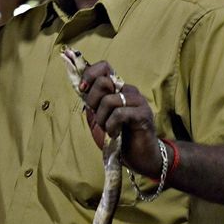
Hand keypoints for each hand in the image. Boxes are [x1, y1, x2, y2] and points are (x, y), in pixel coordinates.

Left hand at [79, 60, 162, 177]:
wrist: (139, 157)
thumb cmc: (119, 137)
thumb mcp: (99, 118)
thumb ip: (92, 102)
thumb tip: (80, 85)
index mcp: (118, 88)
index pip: (104, 66)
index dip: (89, 75)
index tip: (83, 90)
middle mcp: (128, 90)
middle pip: (103, 82)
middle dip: (93, 102)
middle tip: (99, 119)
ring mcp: (138, 101)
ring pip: (109, 100)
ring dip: (103, 119)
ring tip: (110, 130)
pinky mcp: (143, 114)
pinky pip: (119, 114)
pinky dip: (112, 126)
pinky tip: (116, 133)